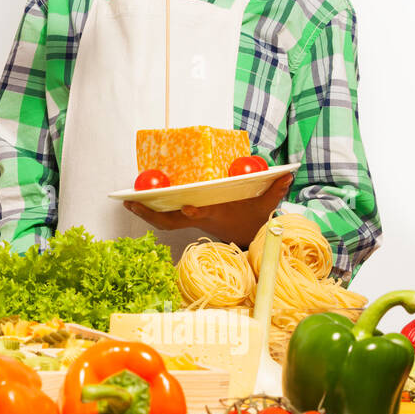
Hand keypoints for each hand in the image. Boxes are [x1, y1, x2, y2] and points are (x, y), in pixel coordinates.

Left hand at [124, 174, 292, 247]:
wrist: (246, 238)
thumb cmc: (253, 219)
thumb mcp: (266, 206)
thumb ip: (274, 190)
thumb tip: (287, 175)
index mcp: (216, 215)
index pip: (203, 214)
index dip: (195, 212)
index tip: (187, 207)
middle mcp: (199, 219)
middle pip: (171, 221)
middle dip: (150, 214)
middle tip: (131, 202)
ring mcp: (191, 221)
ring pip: (164, 222)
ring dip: (145, 214)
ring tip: (126, 202)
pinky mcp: (186, 220)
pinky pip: (164, 220)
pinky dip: (150, 213)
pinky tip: (135, 204)